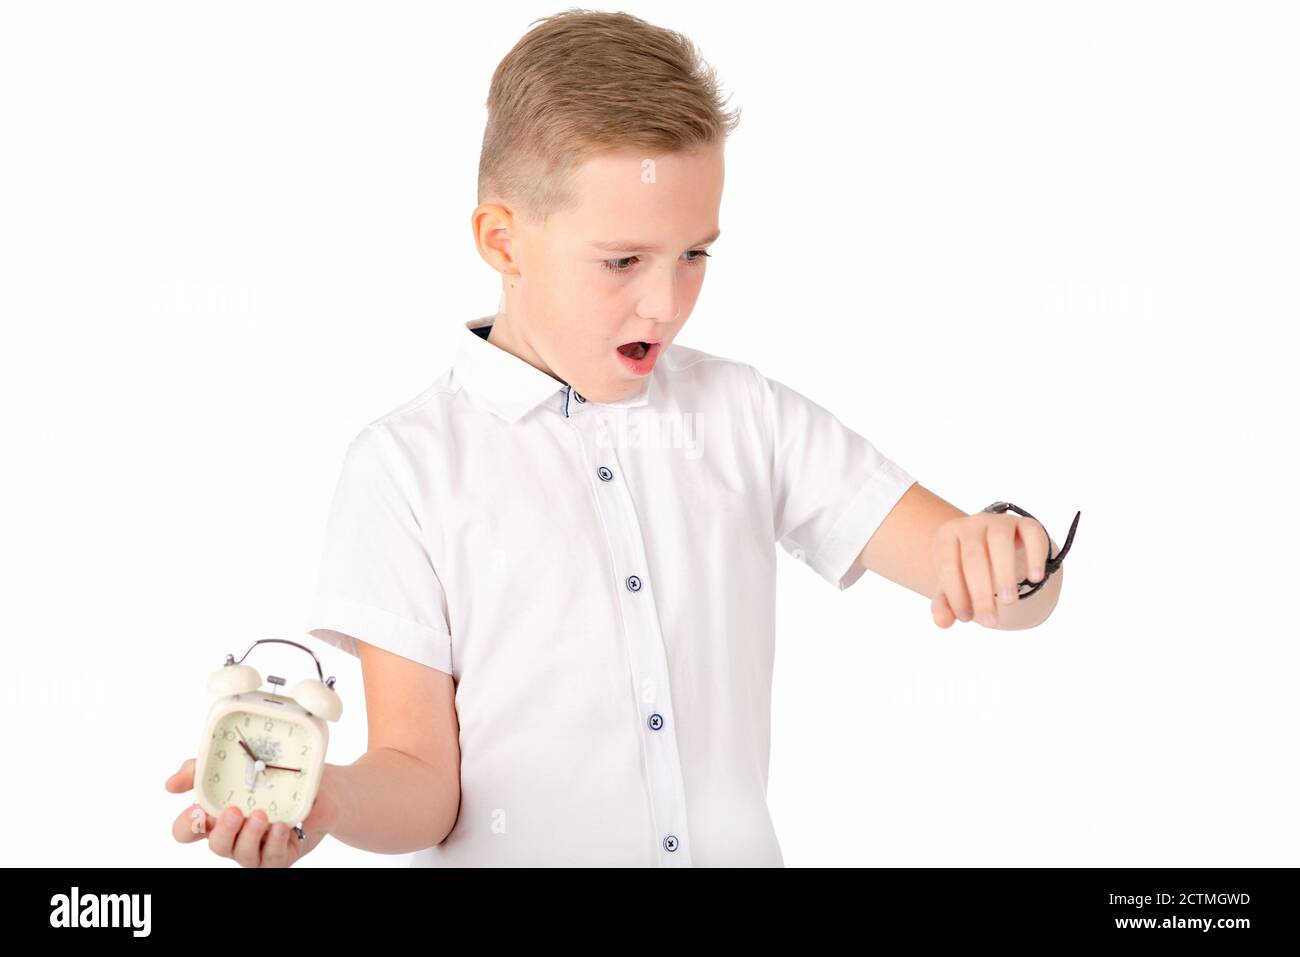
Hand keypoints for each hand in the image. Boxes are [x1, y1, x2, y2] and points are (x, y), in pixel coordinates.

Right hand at [166, 757, 342, 866]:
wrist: (324, 789)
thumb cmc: (276, 778)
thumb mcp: (239, 764)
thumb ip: (202, 769)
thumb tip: (170, 785)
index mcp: (217, 817)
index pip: (187, 830)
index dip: (186, 824)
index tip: (197, 809)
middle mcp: (234, 836)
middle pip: (215, 846)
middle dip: (223, 831)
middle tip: (234, 811)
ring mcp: (256, 850)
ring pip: (242, 855)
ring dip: (250, 835)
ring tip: (262, 815)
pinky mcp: (279, 857)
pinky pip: (273, 858)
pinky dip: (276, 842)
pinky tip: (281, 827)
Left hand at [930, 511, 1049, 628]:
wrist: (993, 547)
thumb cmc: (968, 571)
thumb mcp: (953, 586)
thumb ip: (944, 605)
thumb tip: (942, 623)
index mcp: (947, 536)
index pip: (948, 565)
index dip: (955, 594)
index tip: (965, 619)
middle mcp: (971, 524)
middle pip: (974, 557)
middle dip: (981, 593)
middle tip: (989, 621)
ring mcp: (999, 521)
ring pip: (1000, 542)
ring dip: (1005, 574)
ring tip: (1008, 602)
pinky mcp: (1026, 523)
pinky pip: (1032, 534)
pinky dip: (1034, 556)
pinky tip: (1035, 579)